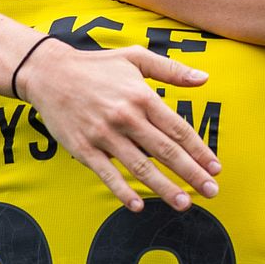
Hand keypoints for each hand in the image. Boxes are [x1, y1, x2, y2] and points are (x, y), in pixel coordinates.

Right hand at [16, 39, 221, 211]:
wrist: (49, 73)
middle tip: (211, 191)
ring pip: (140, 166)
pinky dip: (122, 190)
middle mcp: (126, 117)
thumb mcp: (136, 58)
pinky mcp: (83, 148)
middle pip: (166, 151)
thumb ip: (171, 69)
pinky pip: (107, 173)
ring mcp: (104, 135)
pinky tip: (138, 205)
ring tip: (184, 203)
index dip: (199, 150)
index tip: (215, 167)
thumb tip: (204, 78)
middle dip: (192, 173)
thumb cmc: (97, 65)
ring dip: (164, 187)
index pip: (178, 129)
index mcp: (142, 96)